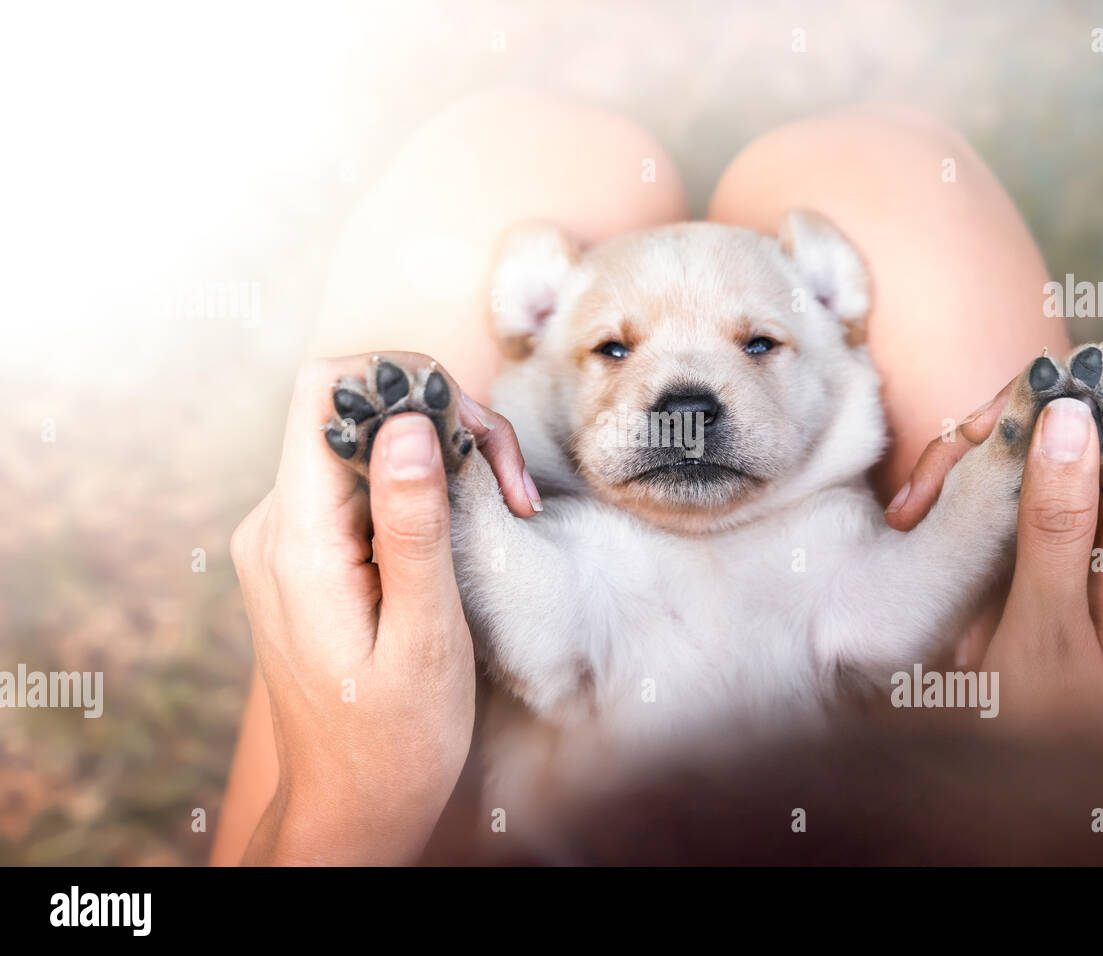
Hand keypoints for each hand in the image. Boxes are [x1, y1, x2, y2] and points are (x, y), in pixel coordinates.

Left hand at [229, 353, 535, 863]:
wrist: (351, 805)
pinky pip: (363, 484)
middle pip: (354, 411)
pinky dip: (422, 489)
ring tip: (506, 507)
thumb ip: (412, 525)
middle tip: (512, 486)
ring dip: (442, 458)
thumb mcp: (424, 635)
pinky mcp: (310, 551)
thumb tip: (407, 423)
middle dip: (442, 422)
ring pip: (366, 444)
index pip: (325, 391)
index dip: (402, 380)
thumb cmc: (396, 738)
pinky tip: (465, 528)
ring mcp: (289, 537)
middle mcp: (277, 524)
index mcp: (297, 540)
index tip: (472, 432)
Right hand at [885, 372, 1102, 739]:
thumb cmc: (1048, 727)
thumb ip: (1059, 519)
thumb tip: (1069, 416)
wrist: (1051, 795)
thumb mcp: (1045, 629)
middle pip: (1079, 431)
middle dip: (998, 437)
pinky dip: (976, 498)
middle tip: (924, 486)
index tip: (983, 431)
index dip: (1058, 402)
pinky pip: (1032, 500)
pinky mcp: (1075, 560)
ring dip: (974, 467)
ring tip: (913, 508)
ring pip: (1045, 459)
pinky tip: (925, 519)